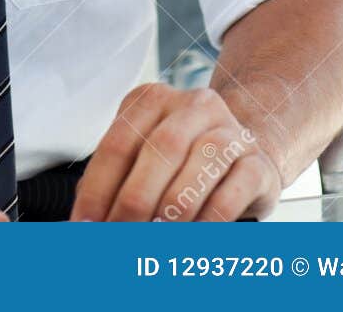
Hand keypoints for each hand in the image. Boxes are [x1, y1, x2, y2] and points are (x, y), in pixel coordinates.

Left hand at [69, 82, 282, 221]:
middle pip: (161, 148)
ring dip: (174, 208)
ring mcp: (230, 130)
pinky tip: (192, 240)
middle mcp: (193, 106)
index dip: (98, 188)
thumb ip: (116, 182)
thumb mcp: (144, 160)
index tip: (85, 226)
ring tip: (154, 240)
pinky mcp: (257, 163)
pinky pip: (233, 190)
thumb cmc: (182, 163)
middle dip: (134, 200)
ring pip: (201, 161)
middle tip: (118, 237)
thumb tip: (87, 224)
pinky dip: (209, 220)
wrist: (246, 156)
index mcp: (154, 100)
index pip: (119, 142)